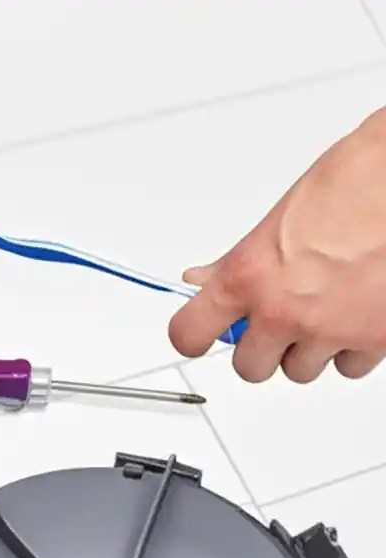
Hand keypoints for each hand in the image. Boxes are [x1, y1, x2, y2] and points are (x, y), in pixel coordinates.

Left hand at [169, 108, 385, 383]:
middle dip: (261, 348)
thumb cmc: (351, 187)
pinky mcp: (375, 340)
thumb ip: (236, 263)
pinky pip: (349, 367)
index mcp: (247, 277)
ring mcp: (330, 331)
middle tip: (274, 323)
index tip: (198, 336)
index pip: (190, 333)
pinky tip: (357, 315)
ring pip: (301, 370)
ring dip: (308, 349)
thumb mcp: (276, 222)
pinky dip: (352, 349)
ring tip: (325, 309)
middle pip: (250, 367)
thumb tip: (201, 280)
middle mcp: (283, 312)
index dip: (193, 337)